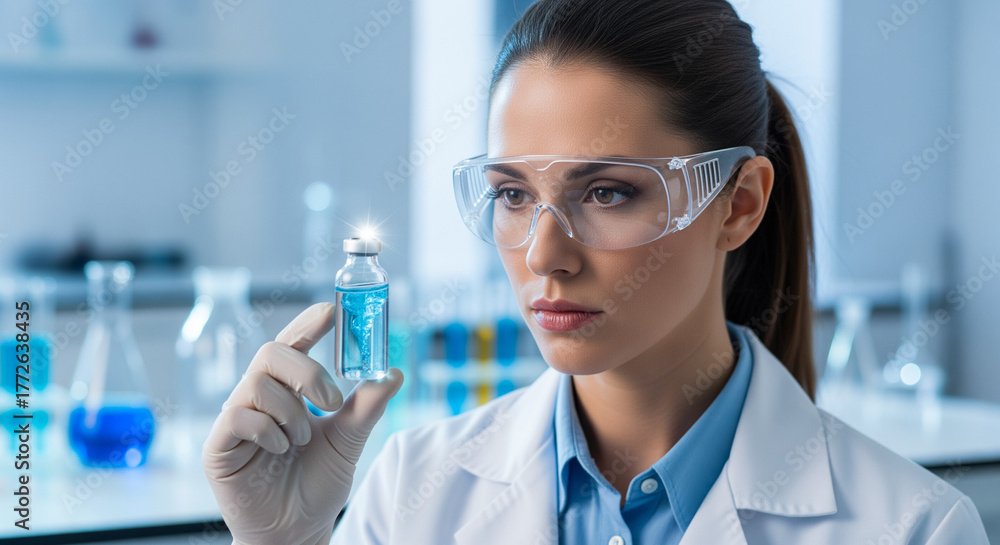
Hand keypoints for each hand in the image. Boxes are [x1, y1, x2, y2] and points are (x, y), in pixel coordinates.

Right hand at [201, 302, 403, 544]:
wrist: (296, 531)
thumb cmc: (316, 485)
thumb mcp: (348, 441)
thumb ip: (366, 407)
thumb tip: (393, 373)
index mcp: (287, 390)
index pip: (293, 344)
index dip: (308, 323)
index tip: (332, 310)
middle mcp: (259, 398)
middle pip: (272, 353)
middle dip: (308, 371)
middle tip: (332, 401)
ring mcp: (236, 419)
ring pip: (257, 383)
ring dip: (291, 412)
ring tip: (302, 440)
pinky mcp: (218, 445)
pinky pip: (237, 416)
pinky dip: (268, 430)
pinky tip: (281, 449)